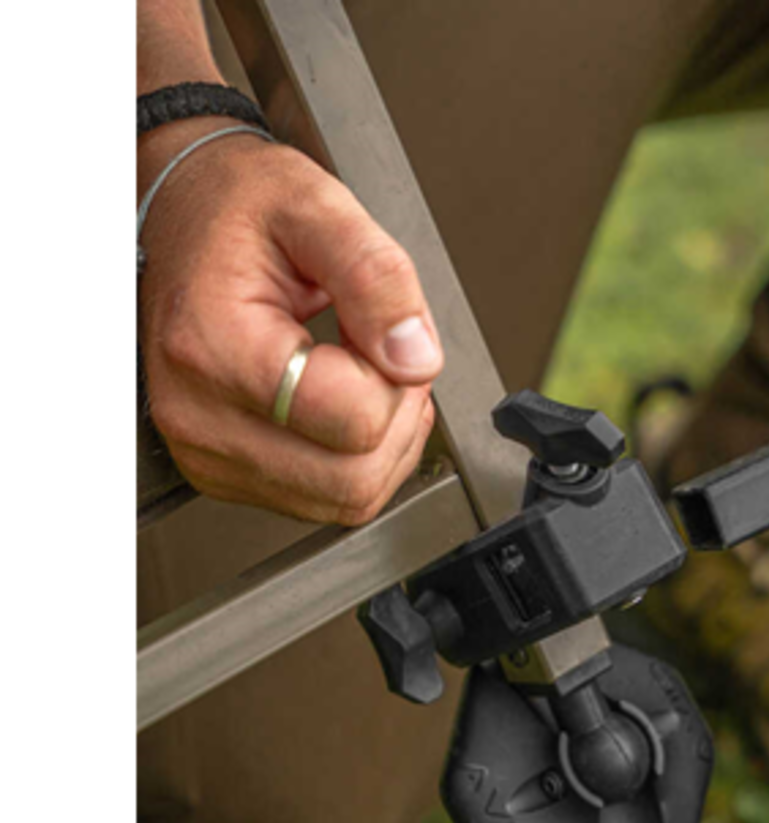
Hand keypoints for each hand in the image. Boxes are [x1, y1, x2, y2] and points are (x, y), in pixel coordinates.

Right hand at [135, 121, 442, 524]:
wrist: (183, 213)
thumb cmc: (239, 209)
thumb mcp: (318, 208)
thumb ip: (378, 279)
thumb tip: (417, 358)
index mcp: (215, 346)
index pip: (357, 421)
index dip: (397, 379)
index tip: (383, 333)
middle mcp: (200, 415)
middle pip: (355, 478)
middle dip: (397, 418)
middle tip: (384, 355)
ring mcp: (208, 453)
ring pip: (346, 499)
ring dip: (382, 445)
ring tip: (363, 374)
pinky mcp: (223, 471)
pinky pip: (323, 499)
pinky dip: (355, 459)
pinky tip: (346, 404)